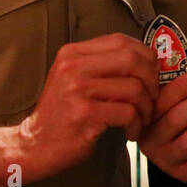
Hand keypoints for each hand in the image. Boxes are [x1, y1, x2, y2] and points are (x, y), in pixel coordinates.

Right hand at [16, 34, 158, 181]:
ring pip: (134, 88)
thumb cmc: (63, 114)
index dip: (145, 56)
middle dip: (151, 80)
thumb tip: (148, 58)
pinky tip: (130, 132)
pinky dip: (136, 124)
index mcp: (72, 53)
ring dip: (146, 107)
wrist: (34, 145)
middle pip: (132, 60)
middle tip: (152, 98)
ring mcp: (77, 89)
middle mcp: (73, 66)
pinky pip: (127, 112)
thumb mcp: (74, 80)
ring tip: (141, 119)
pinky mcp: (84, 114)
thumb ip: (103, 66)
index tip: (152, 74)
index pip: (122, 41)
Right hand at [139, 69, 186, 181]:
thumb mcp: (165, 100)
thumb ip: (172, 84)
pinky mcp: (185, 174)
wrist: (175, 151)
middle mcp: (150, 143)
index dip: (183, 87)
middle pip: (177, 120)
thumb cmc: (173, 115)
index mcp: (143, 119)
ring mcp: (167, 161)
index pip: (162, 102)